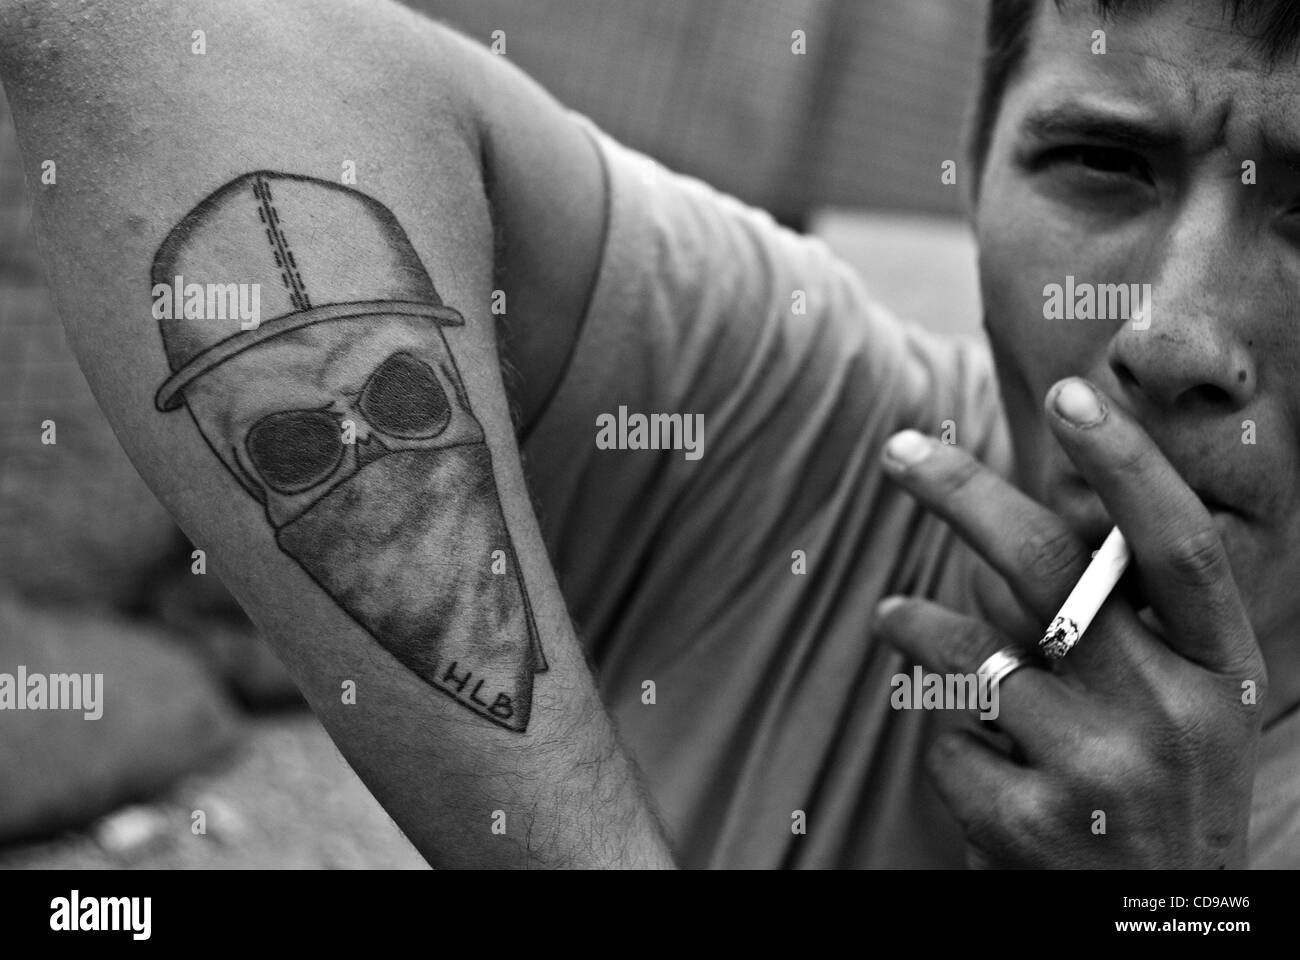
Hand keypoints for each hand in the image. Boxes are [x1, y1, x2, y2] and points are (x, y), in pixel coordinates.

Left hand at [874, 377, 1266, 867]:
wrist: (1155, 932)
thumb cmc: (1159, 788)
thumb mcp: (1182, 707)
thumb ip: (1119, 621)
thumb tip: (1005, 523)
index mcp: (1220, 675)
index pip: (1178, 550)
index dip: (1127, 466)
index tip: (1070, 392)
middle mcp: (1172, 720)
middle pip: (1046, 572)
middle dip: (962, 494)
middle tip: (899, 450)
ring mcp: (1098, 776)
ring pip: (968, 650)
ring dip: (914, 622)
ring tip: (893, 617)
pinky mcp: (1027, 827)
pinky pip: (946, 737)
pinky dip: (941, 731)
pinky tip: (970, 754)